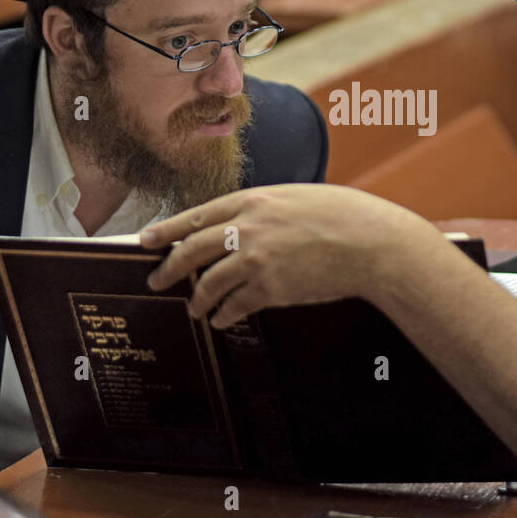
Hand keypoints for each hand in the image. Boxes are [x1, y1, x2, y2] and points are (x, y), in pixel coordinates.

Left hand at [140, 184, 438, 328]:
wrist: (370, 242)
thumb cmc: (341, 216)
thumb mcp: (295, 198)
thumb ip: (262, 211)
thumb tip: (236, 227)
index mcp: (252, 202)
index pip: (195, 216)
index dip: (166, 230)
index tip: (146, 240)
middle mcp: (246, 228)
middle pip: (191, 251)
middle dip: (168, 269)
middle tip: (157, 281)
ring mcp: (256, 260)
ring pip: (208, 283)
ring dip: (198, 299)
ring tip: (195, 308)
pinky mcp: (270, 288)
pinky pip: (235, 305)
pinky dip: (224, 314)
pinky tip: (223, 319)